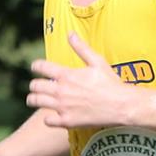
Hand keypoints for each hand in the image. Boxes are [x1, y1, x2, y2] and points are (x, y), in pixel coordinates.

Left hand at [26, 34, 141, 128]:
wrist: (121, 105)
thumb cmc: (111, 83)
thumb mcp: (97, 61)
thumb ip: (81, 48)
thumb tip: (70, 34)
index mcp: (66, 74)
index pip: (40, 67)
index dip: (36, 66)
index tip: (36, 68)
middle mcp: (61, 90)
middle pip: (34, 85)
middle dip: (35, 84)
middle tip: (38, 86)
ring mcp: (63, 107)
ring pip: (35, 102)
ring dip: (35, 99)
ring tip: (38, 99)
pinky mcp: (67, 121)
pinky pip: (47, 120)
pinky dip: (47, 118)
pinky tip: (52, 115)